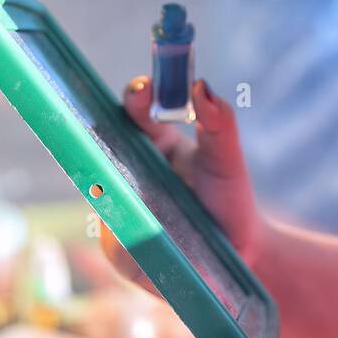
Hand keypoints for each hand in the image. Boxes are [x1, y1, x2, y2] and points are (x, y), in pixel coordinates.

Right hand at [99, 76, 264, 292]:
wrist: (238, 250)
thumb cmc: (229, 196)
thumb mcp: (226, 158)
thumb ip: (218, 121)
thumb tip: (200, 86)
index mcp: (155, 141)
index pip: (135, 113)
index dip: (136, 99)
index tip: (144, 91)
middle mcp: (128, 171)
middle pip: (102, 148)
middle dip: (100, 136)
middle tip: (107, 130)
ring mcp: (118, 208)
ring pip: (99, 194)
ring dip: (103, 187)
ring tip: (119, 184)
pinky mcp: (119, 249)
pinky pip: (113, 243)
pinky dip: (120, 240)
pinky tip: (132, 235)